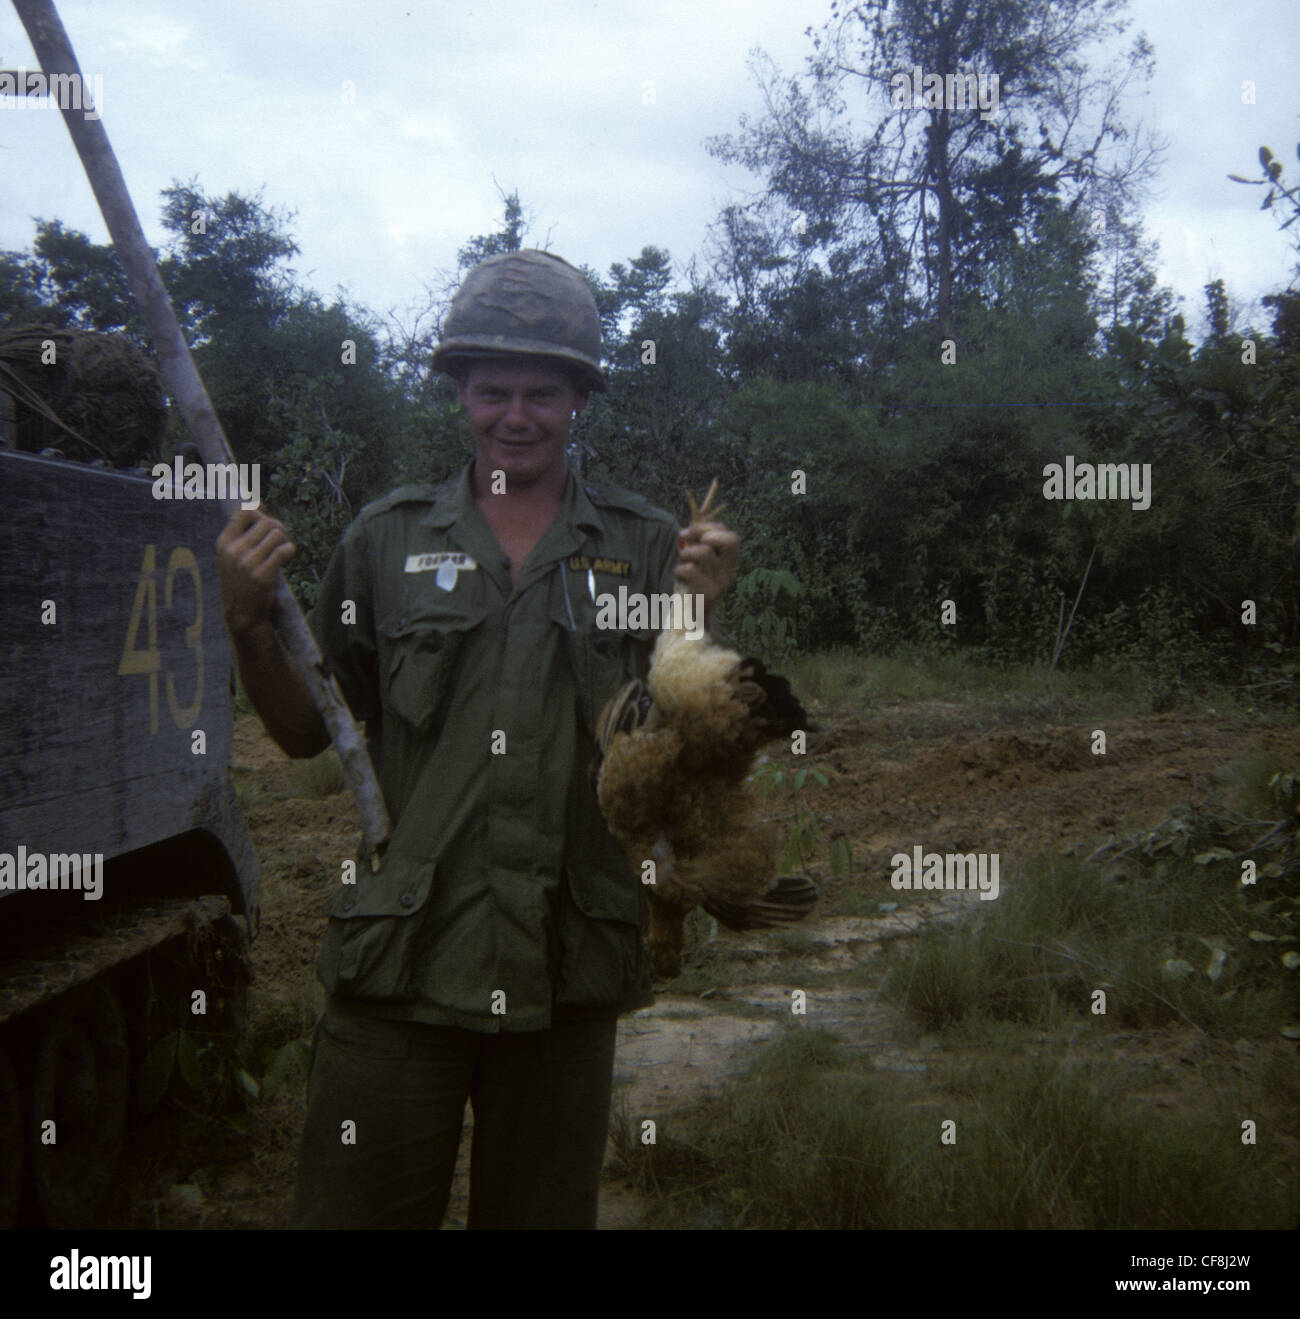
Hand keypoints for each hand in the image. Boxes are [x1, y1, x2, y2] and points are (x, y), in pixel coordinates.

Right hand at [216, 508, 295, 639]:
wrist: (242, 614)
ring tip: (283, 549)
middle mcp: (234, 550)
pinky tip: (286, 557)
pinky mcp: (262, 575)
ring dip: (285, 539)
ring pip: (277, 533)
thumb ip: (244, 529)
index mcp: (224, 542)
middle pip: (266, 521)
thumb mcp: (234, 554)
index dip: (260, 513)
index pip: (245, 511)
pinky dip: (290, 550)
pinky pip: (284, 550)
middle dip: (278, 528)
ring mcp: (248, 563)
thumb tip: (258, 501)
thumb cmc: (241, 580)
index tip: (265, 525)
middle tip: (280, 540)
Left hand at [674, 519, 738, 619]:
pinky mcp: (708, 594)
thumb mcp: (698, 562)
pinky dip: (679, 570)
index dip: (712, 528)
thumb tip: (685, 533)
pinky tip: (679, 577)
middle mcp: (729, 572)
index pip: (733, 538)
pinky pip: (690, 570)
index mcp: (729, 563)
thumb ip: (696, 546)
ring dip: (686, 553)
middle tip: (684, 539)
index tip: (693, 533)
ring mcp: (721, 583)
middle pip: (729, 540)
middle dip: (701, 532)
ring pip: (704, 552)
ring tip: (682, 562)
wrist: (692, 617)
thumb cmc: (692, 584)